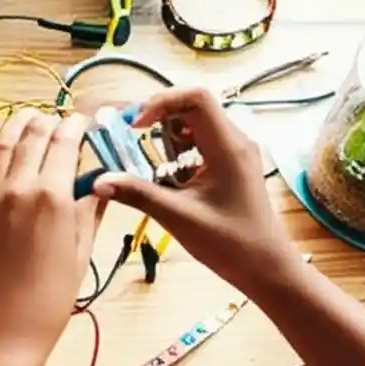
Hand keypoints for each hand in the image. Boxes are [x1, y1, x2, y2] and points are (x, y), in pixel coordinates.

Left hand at [0, 109, 101, 362]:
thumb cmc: (47, 304)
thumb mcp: (80, 256)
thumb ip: (88, 212)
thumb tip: (97, 184)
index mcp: (51, 197)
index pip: (64, 142)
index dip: (75, 126)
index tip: (81, 122)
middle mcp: (15, 188)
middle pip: (31, 136)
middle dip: (46, 122)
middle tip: (56, 119)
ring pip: (0, 146)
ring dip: (16, 128)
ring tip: (28, 120)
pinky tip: (2, 154)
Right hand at [92, 88, 301, 293]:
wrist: (266, 267)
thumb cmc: (229, 244)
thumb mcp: (178, 217)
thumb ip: (138, 194)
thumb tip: (99, 181)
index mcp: (228, 147)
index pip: (196, 98)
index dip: (161, 102)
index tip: (137, 126)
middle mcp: (235, 141)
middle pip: (194, 106)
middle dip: (160, 117)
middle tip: (133, 137)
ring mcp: (236, 151)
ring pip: (196, 122)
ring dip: (169, 134)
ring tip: (151, 160)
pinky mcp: (232, 163)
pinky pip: (202, 140)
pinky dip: (180, 149)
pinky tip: (169, 174)